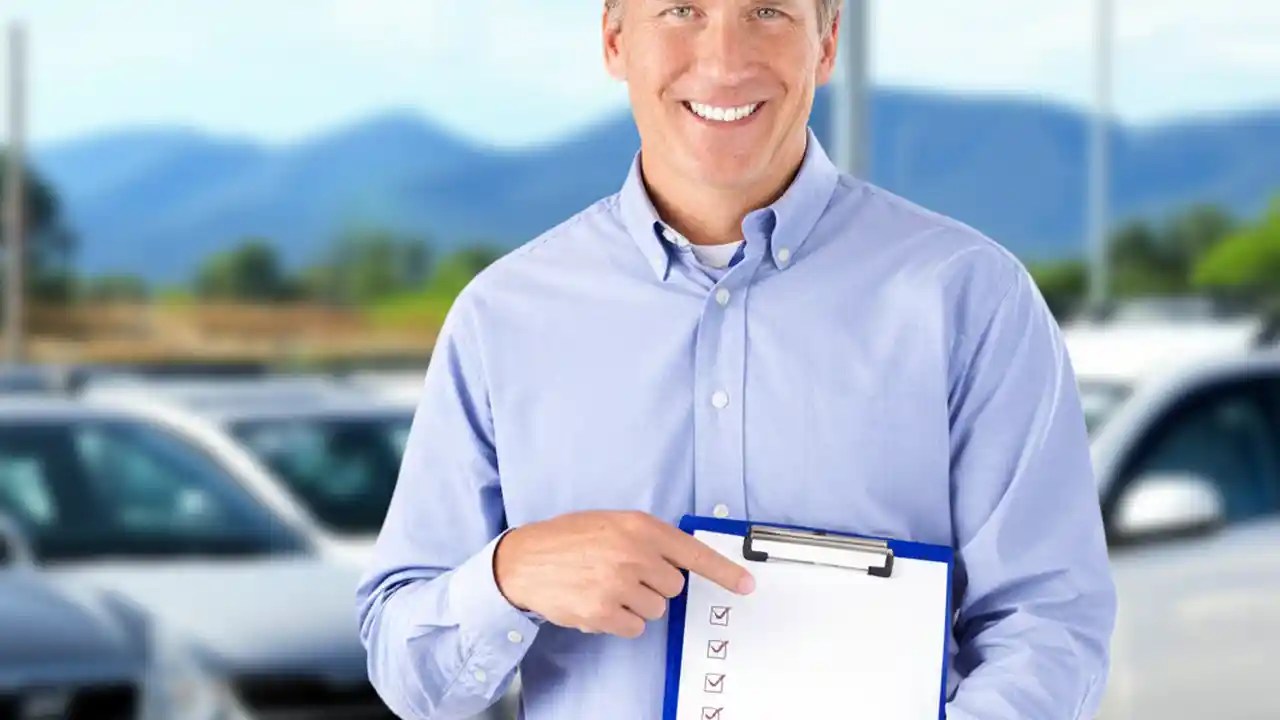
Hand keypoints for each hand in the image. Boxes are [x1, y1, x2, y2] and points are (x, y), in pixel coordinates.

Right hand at [493, 511, 753, 638]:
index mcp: (639, 526)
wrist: (523, 560)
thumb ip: (646, 538)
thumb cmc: (567, 540)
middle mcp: (632, 553)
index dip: (725, 572)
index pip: (693, 552)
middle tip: (623, 573)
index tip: (747, 584)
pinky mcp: (604, 611)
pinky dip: (619, 621)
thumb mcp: (611, 522)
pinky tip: (598, 603)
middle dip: (653, 584)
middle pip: (674, 586)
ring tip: (605, 586)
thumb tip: (679, 563)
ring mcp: (618, 584)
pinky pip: (634, 627)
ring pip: (656, 610)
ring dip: (635, 604)